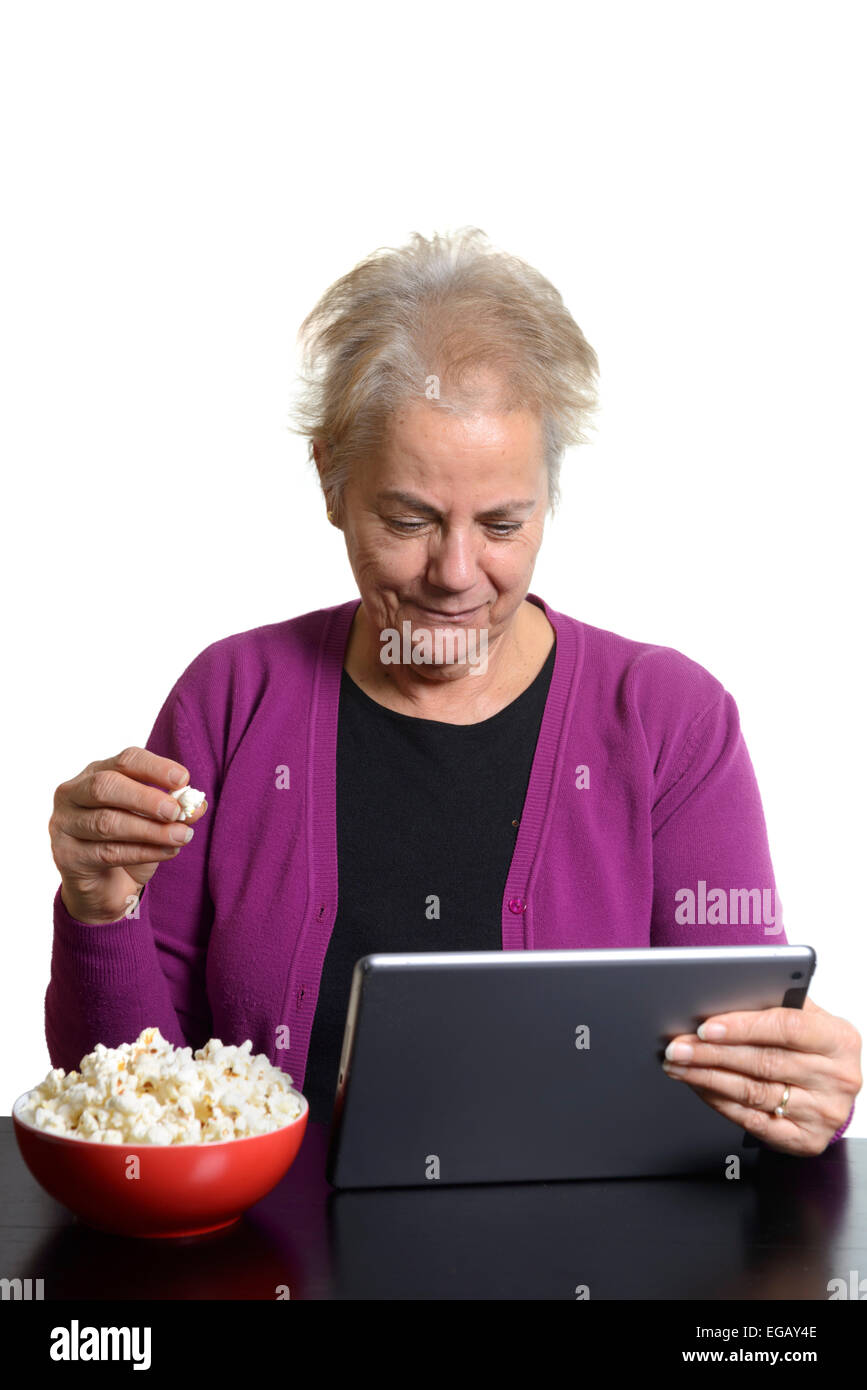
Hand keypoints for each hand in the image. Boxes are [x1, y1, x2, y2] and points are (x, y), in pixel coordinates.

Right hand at [49, 746, 207, 924]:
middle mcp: (73, 794)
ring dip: (150, 830)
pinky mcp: (67, 856)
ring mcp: (65, 824)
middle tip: (176, 810)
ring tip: (181, 835)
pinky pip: (107, 852)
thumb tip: (198, 805)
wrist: (104, 889)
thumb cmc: (129, 843)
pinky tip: (167, 852)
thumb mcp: (155, 823)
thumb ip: (174, 810)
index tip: (183, 779)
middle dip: (145, 798)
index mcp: (96, 773)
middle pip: (105, 786)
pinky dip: (143, 852)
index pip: (124, 760)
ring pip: (108, 823)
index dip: (155, 767)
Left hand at [661, 997, 861, 1154]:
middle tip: (677, 1047)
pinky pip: (753, 1121)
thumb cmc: (811, 1043)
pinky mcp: (807, 1139)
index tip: (704, 1027)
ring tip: (678, 1065)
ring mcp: (823, 1113)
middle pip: (764, 1063)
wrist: (833, 1085)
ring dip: (707, 1078)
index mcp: (839, 1039)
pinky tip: (699, 1087)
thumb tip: (719, 996)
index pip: (787, 1028)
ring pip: (753, 1093)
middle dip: (712, 1054)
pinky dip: (719, 1102)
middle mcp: (837, 1078)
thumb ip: (774, 1004)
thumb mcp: (806, 1016)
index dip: (742, 1027)